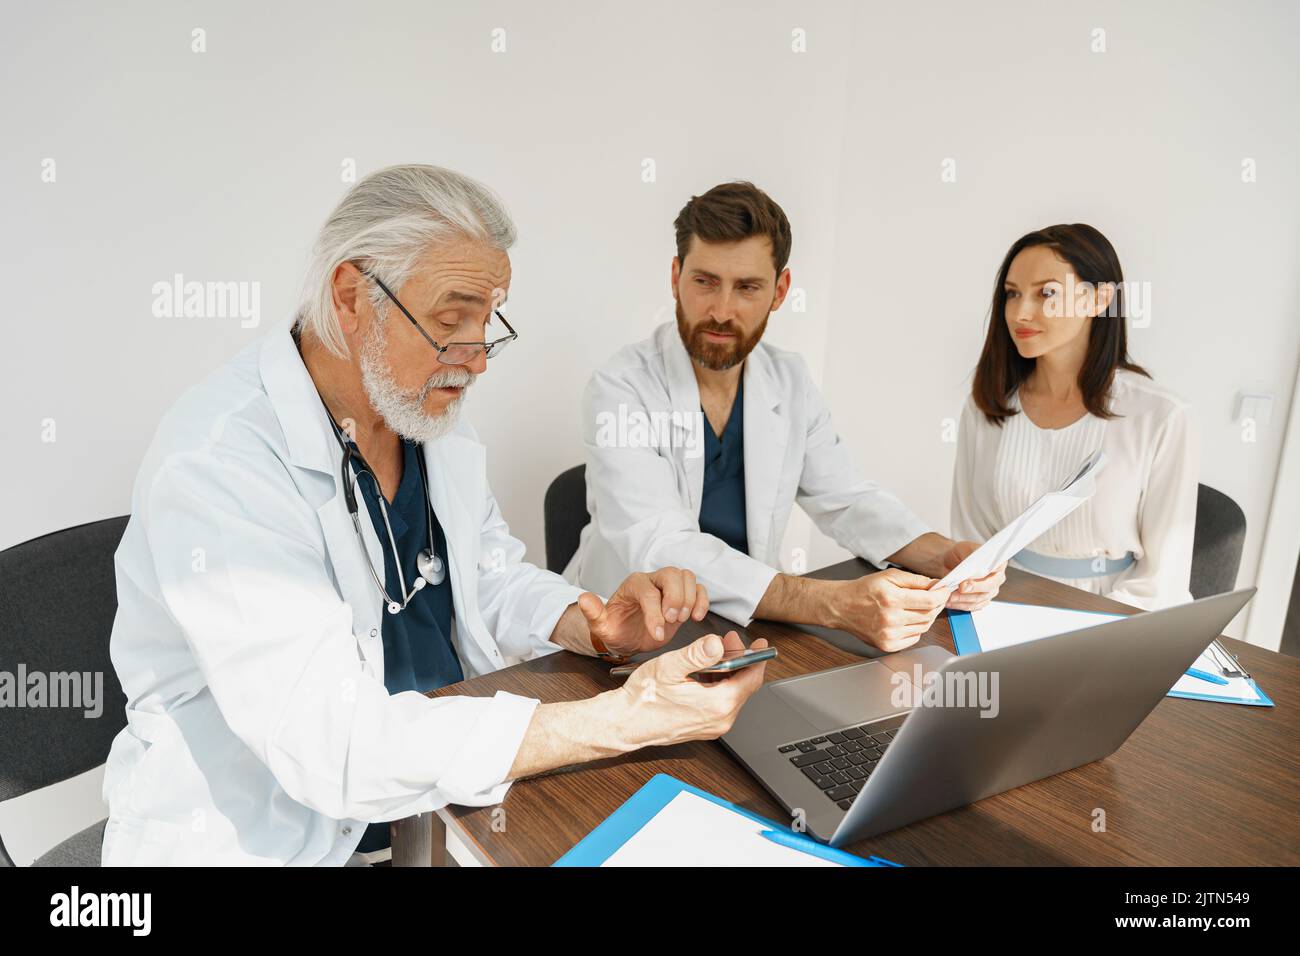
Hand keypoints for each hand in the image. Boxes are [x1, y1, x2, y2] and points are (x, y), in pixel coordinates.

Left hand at [577, 567, 708, 656]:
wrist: (627, 636)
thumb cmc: (615, 629)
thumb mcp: (600, 625)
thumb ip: (593, 613)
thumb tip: (583, 599)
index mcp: (633, 585)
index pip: (648, 592)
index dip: (655, 612)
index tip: (657, 633)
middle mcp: (652, 581)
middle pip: (672, 574)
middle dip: (675, 598)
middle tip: (672, 620)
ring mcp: (668, 588)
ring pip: (687, 577)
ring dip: (689, 598)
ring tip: (682, 619)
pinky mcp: (682, 597)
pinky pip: (699, 588)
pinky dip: (702, 600)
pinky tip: (696, 616)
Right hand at [616, 631, 768, 747]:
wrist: (625, 724)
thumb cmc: (643, 698)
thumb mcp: (670, 667)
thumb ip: (697, 654)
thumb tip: (718, 643)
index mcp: (717, 705)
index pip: (751, 678)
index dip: (757, 657)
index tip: (759, 643)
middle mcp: (720, 720)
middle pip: (743, 685)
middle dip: (739, 660)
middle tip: (729, 641)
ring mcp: (712, 726)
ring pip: (732, 694)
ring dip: (727, 671)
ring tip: (714, 653)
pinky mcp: (703, 727)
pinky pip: (720, 703)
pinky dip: (718, 684)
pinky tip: (705, 671)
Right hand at [831, 568, 951, 651]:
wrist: (841, 606)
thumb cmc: (863, 590)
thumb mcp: (889, 576)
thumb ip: (915, 580)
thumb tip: (937, 585)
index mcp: (891, 599)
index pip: (929, 600)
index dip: (942, 595)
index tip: (945, 590)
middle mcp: (890, 619)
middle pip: (929, 615)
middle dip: (936, 604)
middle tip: (934, 597)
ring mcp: (889, 635)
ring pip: (924, 627)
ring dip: (927, 616)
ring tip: (918, 607)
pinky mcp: (887, 645)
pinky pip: (914, 638)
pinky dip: (917, 628)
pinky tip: (907, 619)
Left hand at [938, 540, 1005, 611]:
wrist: (951, 562)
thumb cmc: (960, 554)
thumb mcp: (965, 548)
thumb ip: (971, 555)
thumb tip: (976, 567)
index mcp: (998, 563)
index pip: (997, 569)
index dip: (984, 574)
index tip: (970, 578)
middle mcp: (998, 578)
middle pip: (989, 587)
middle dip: (973, 588)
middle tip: (960, 587)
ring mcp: (991, 591)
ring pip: (980, 598)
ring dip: (964, 599)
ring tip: (950, 596)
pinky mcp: (982, 601)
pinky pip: (973, 606)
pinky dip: (961, 605)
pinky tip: (951, 602)